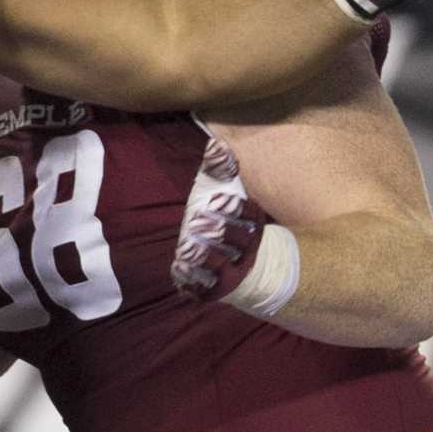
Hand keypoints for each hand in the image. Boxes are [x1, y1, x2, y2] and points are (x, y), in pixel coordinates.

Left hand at [171, 137, 265, 302]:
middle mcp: (248, 250)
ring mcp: (234, 271)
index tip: (218, 200)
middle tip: (197, 220)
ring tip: (188, 245)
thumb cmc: (228, 224)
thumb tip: (215, 143)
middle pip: (240, 241)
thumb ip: (221, 172)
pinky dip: (194, 280)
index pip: (252, 217)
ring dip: (206, 256)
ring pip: (224, 266)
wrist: (245, 271)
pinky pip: (207, 287)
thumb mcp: (225, 197)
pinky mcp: (218, 288)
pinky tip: (179, 267)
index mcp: (254, 226)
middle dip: (221, 230)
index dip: (237, 209)